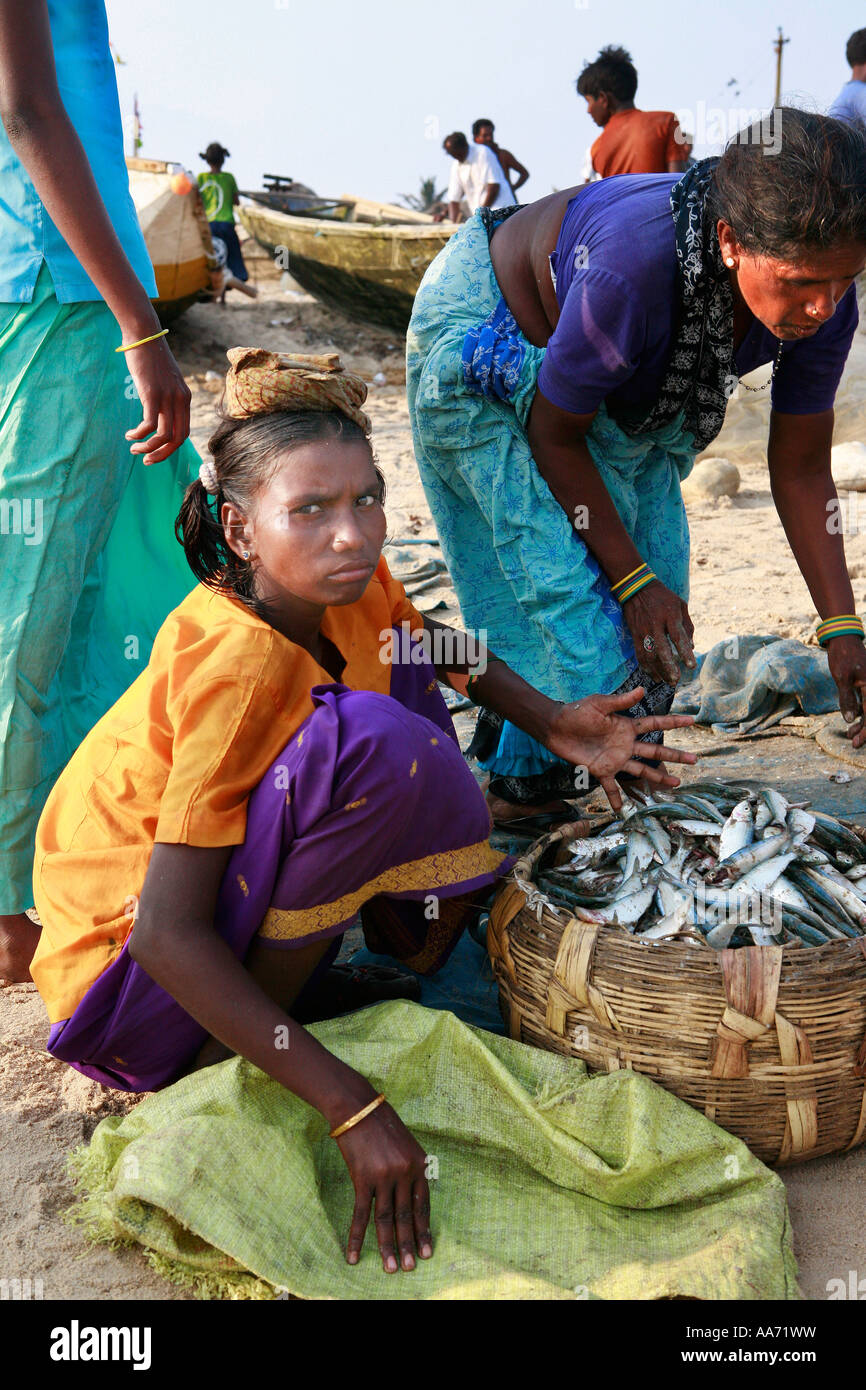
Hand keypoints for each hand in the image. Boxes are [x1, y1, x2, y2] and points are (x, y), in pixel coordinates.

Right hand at [123, 334, 191, 463]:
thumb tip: (157, 414)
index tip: (156, 453)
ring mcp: (167, 397)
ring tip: (134, 449)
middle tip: (146, 461)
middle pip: (177, 439)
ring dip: (148, 448)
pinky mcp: (152, 394)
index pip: (184, 433)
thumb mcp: (164, 380)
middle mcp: (179, 400)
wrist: (143, 335)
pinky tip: (130, 435)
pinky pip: (148, 424)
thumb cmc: (150, 358)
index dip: (171, 448)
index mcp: (184, 398)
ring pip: (163, 436)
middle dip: (161, 455)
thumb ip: (165, 397)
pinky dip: (139, 435)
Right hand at [335, 1101, 432, 1272]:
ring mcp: (384, 1176)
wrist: (357, 1108)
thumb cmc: (382, 1125)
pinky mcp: (362, 1178)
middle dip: (408, 1244)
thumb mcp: (406, 1145)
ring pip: (386, 1219)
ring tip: (391, 1268)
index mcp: (419, 1164)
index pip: (423, 1205)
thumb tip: (411, 1201)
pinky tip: (354, 1255)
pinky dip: (356, 1237)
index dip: (423, 1230)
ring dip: (388, 1246)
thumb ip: (411, 1170)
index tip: (427, 1251)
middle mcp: (405, 1172)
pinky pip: (361, 1214)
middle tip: (410, 1267)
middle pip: (406, 1215)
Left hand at [543, 687, 696, 810]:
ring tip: (676, 784)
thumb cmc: (577, 712)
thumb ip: (621, 701)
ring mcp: (615, 759)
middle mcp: (625, 744)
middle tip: (694, 760)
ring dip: (658, 778)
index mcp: (626, 726)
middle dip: (675, 755)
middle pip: (655, 751)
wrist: (556, 727)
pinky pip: (611, 787)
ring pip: (641, 770)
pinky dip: (616, 798)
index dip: (673, 721)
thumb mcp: (600, 704)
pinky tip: (623, 810)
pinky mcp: (600, 770)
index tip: (691, 719)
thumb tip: (642, 690)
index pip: (655, 724)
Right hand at [621, 579, 695, 686]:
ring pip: (649, 655)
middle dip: (669, 667)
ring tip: (667, 681)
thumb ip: (687, 626)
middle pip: (661, 650)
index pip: (678, 637)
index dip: (685, 652)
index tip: (691, 666)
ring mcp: (643, 630)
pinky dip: (646, 667)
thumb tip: (691, 646)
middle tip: (676, 680)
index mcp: (669, 615)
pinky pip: (639, 654)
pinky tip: (653, 675)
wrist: (636, 588)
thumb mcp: (680, 605)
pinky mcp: (634, 635)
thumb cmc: (663, 596)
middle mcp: (655, 624)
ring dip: (657, 670)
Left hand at [825, 634, 865, 748]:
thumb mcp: (842, 678)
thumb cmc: (842, 656)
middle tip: (853, 743)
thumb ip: (847, 699)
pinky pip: (865, 704)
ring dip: (862, 723)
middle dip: (865, 730)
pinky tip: (851, 722)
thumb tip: (849, 719)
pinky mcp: (865, 686)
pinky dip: (859, 713)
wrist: (843, 640)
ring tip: (850, 734)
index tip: (857, 743)